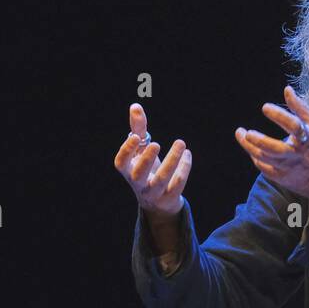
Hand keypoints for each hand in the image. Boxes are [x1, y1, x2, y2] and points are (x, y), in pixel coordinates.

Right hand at [113, 103, 191, 219]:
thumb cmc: (147, 168)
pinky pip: (177, 184)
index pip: (121, 163)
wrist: (158, 201)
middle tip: (156, 144)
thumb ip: (138, 128)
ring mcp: (153, 193)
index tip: (135, 136)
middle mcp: (138, 184)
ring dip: (172, 161)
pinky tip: (187, 154)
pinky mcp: (169, 198)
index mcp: (128, 170)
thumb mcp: (141, 149)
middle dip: (147, 159)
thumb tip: (135, 106)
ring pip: (161, 180)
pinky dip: (184, 168)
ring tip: (181, 142)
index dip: (126, 150)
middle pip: (139, 174)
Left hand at [235, 86, 308, 204]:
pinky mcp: (282, 177)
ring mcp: (288, 167)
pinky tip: (250, 148)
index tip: (265, 108)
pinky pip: (264, 168)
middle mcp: (297, 153)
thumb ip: (300, 108)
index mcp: (308, 138)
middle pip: (274, 149)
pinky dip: (256, 157)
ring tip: (240, 133)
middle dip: (258, 141)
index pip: (293, 125)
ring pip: (264, 159)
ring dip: (249, 147)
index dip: (278, 115)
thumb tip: (286, 89)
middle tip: (246, 132)